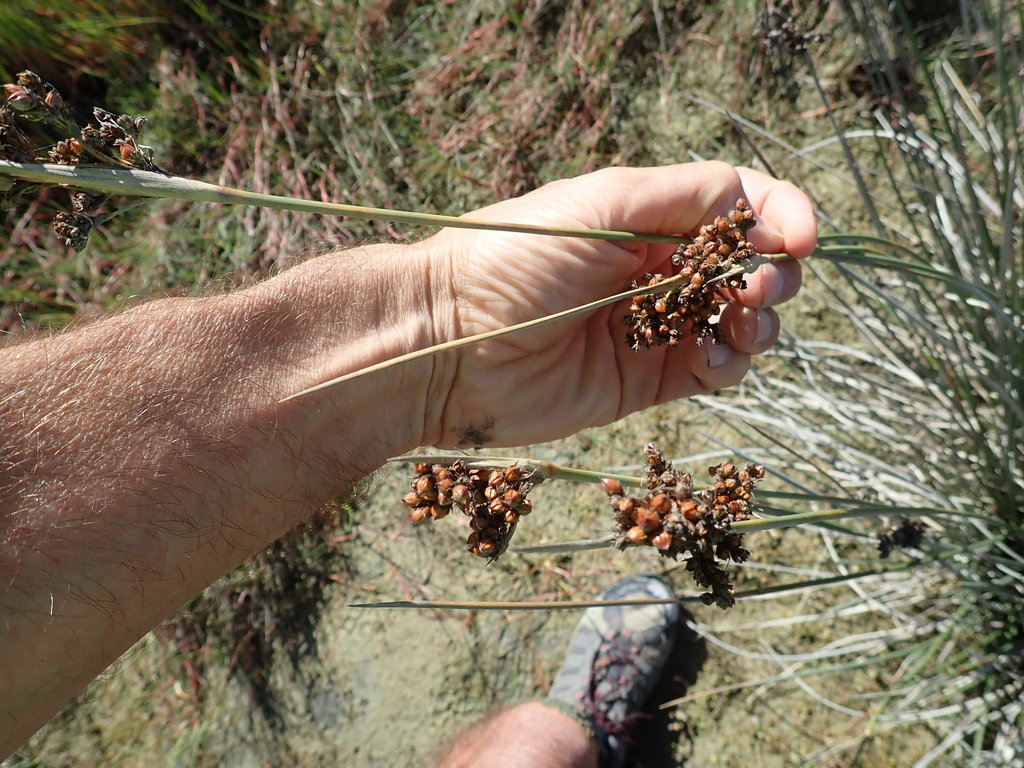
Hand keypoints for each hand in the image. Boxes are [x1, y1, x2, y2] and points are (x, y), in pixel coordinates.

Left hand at [419, 161, 816, 446]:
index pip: (735, 207)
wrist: (447, 345)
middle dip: (772, 271)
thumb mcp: (598, 203)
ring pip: (738, 321)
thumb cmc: (511, 260)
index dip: (779, 216)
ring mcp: (652, 326)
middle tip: (759, 285)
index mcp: (643, 217)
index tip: (802, 236)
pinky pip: (712, 370)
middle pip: (746, 265)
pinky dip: (731, 363)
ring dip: (760, 320)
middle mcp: (654, 269)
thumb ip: (682, 196)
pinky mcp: (645, 381)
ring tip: (743, 323)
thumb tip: (755, 202)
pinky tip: (717, 357)